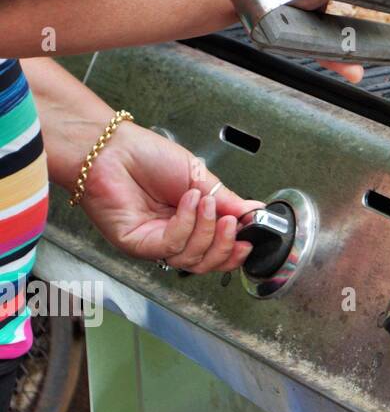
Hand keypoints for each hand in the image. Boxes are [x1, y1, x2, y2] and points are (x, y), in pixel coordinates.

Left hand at [78, 123, 263, 272]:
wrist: (114, 148)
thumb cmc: (148, 157)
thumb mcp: (200, 177)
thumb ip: (227, 200)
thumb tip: (254, 212)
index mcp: (190, 222)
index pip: (217, 250)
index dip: (235, 250)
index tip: (250, 237)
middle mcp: (172, 236)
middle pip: (207, 263)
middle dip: (225, 246)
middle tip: (232, 222)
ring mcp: (154, 242)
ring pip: (191, 259)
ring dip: (206, 230)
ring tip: (206, 201)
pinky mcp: (137, 243)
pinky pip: (171, 245)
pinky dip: (186, 223)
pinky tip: (188, 201)